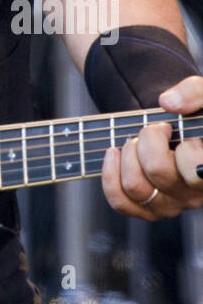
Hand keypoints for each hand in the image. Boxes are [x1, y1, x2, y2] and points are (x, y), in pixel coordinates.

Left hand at [101, 75, 202, 219]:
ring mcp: (171, 205)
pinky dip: (110, 175)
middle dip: (147, 139)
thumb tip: (168, 103)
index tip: (170, 129)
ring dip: (128, 154)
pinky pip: (120, 203)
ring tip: (137, 142)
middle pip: (157, 171)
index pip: (192, 168)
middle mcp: (194, 195)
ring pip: (135, 187)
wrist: (187, 132)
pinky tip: (114, 154)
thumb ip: (194, 92)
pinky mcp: (150, 210)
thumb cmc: (199, 116)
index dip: (177, 145)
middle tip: (155, 130)